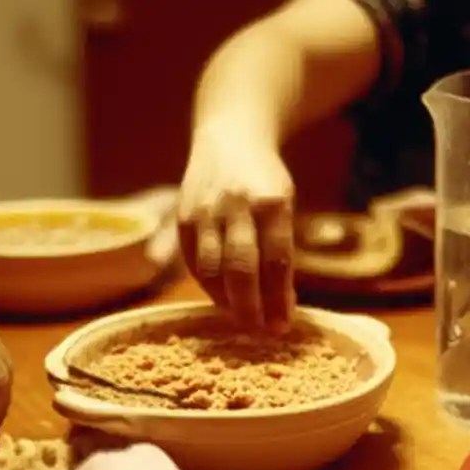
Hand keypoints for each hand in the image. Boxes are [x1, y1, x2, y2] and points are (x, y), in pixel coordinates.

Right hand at [177, 126, 295, 332]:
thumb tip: (283, 304)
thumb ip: (281, 250)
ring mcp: (205, 211)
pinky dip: (209, 287)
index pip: (277, 261)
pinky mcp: (183, 218)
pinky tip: (223, 300)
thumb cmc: (264, 181)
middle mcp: (235, 205)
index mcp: (271, 202)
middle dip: (253, 307)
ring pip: (212, 270)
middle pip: (241, 269)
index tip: (285, 326)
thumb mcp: (284, 204)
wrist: (229, 137)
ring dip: (228, 302)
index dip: (280, 299)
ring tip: (244, 321)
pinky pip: (195, 263)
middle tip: (264, 332)